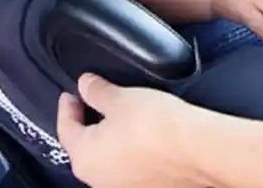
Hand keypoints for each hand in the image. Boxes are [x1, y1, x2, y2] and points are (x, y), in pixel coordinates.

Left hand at [58, 74, 211, 187]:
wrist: (197, 151)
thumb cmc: (154, 124)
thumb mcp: (120, 98)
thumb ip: (96, 91)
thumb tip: (84, 85)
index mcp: (83, 157)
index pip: (65, 128)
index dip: (67, 107)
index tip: (69, 94)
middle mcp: (97, 180)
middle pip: (84, 148)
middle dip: (87, 125)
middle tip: (91, 104)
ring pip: (107, 160)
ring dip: (108, 141)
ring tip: (119, 119)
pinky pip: (128, 169)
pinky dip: (127, 153)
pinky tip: (140, 138)